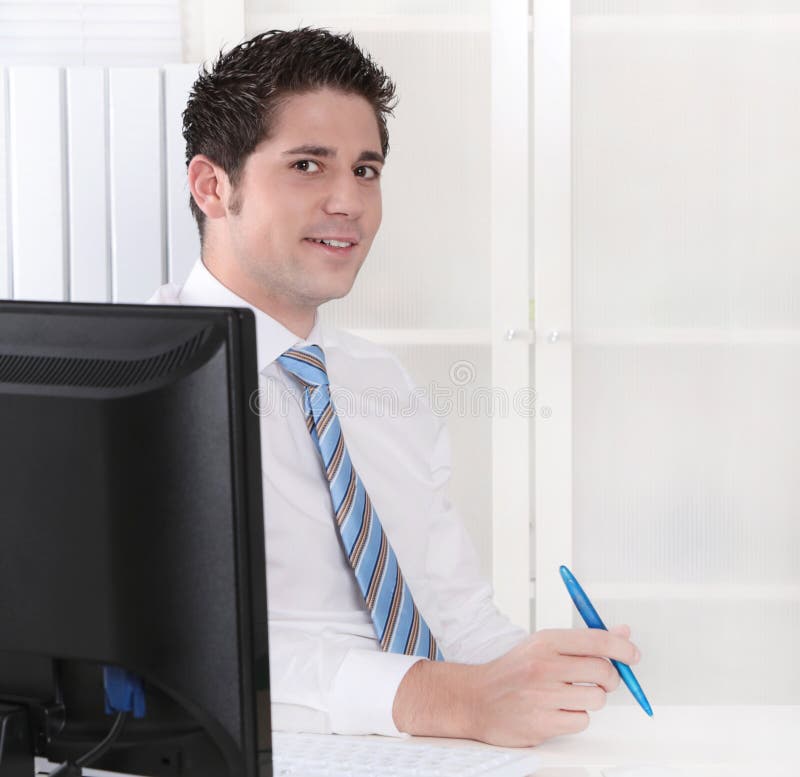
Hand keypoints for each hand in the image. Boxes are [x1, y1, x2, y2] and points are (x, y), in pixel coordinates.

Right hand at [467, 623, 637, 745]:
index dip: (622, 647)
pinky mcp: (542, 724)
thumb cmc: (512, 672)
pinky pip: (582, 722)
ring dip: (591, 700)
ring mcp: (543, 696)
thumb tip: (621, 633)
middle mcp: (544, 666)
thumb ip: (584, 641)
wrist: (475, 699)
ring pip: (597, 699)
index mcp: (545, 641)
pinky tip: (558, 711)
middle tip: (600, 680)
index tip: (633, 654)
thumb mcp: (542, 646)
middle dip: (610, 679)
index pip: (597, 640)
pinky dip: (576, 718)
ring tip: (571, 696)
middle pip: (604, 672)